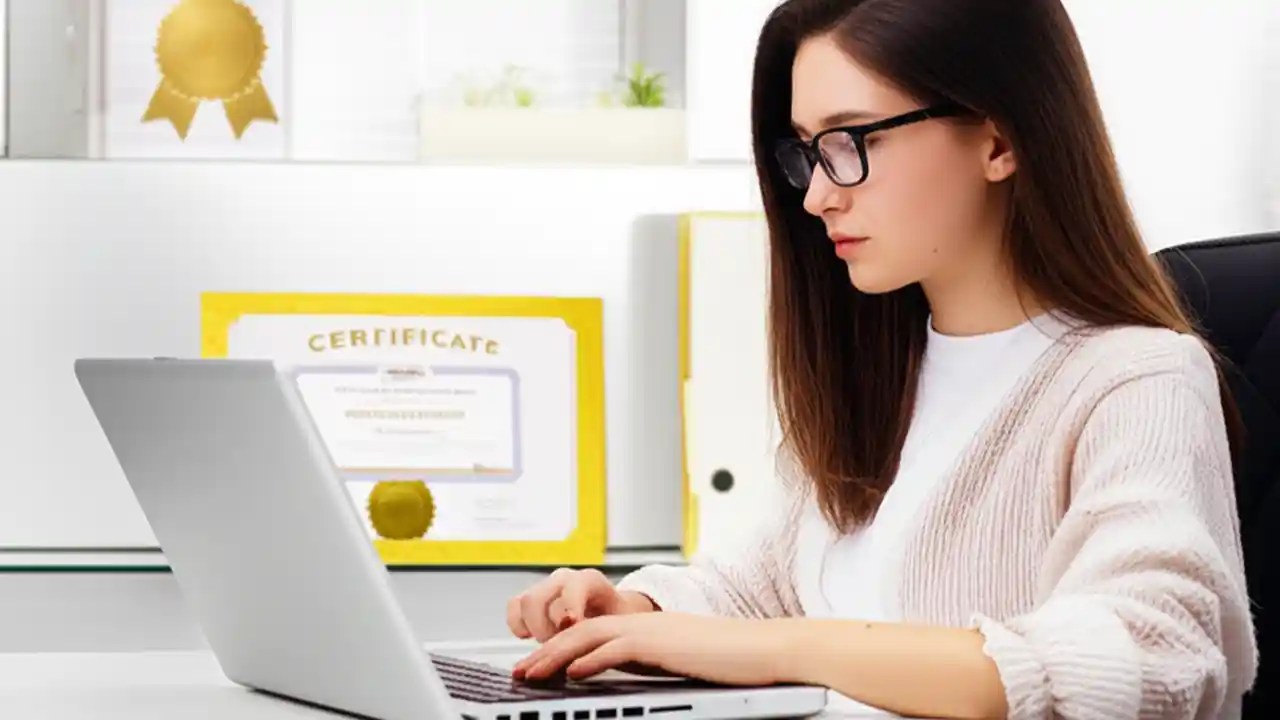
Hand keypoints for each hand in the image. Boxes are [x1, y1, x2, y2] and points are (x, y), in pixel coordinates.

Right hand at [507, 568, 655, 641]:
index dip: (569, 608)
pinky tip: (532, 638)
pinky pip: (514, 608)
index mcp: (590, 580)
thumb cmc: (618, 619)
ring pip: (523, 603)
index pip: (573, 587)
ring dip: (533, 629)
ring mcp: (546, 586)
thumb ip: (604, 630)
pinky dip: (519, 625)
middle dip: (544, 629)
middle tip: (558, 646)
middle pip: (537, 598)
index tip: (571, 628)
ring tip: (551, 644)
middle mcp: (564, 579)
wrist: (614, 612)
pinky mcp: (532, 598)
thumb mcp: (620, 623)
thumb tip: (585, 648)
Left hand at [511, 612, 791, 685]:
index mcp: (645, 629)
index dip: (559, 650)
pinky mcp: (662, 643)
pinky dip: (590, 659)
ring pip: (588, 636)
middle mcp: (643, 623)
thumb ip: (649, 666)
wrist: (764, 650)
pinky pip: (617, 647)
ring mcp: (652, 630)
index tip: (536, 667)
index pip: (591, 634)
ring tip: (531, 673)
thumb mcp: (679, 664)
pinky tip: (572, 672)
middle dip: (544, 652)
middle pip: (579, 631)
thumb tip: (621, 682)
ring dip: (555, 655)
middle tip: (519, 671)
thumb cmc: (729, 662)